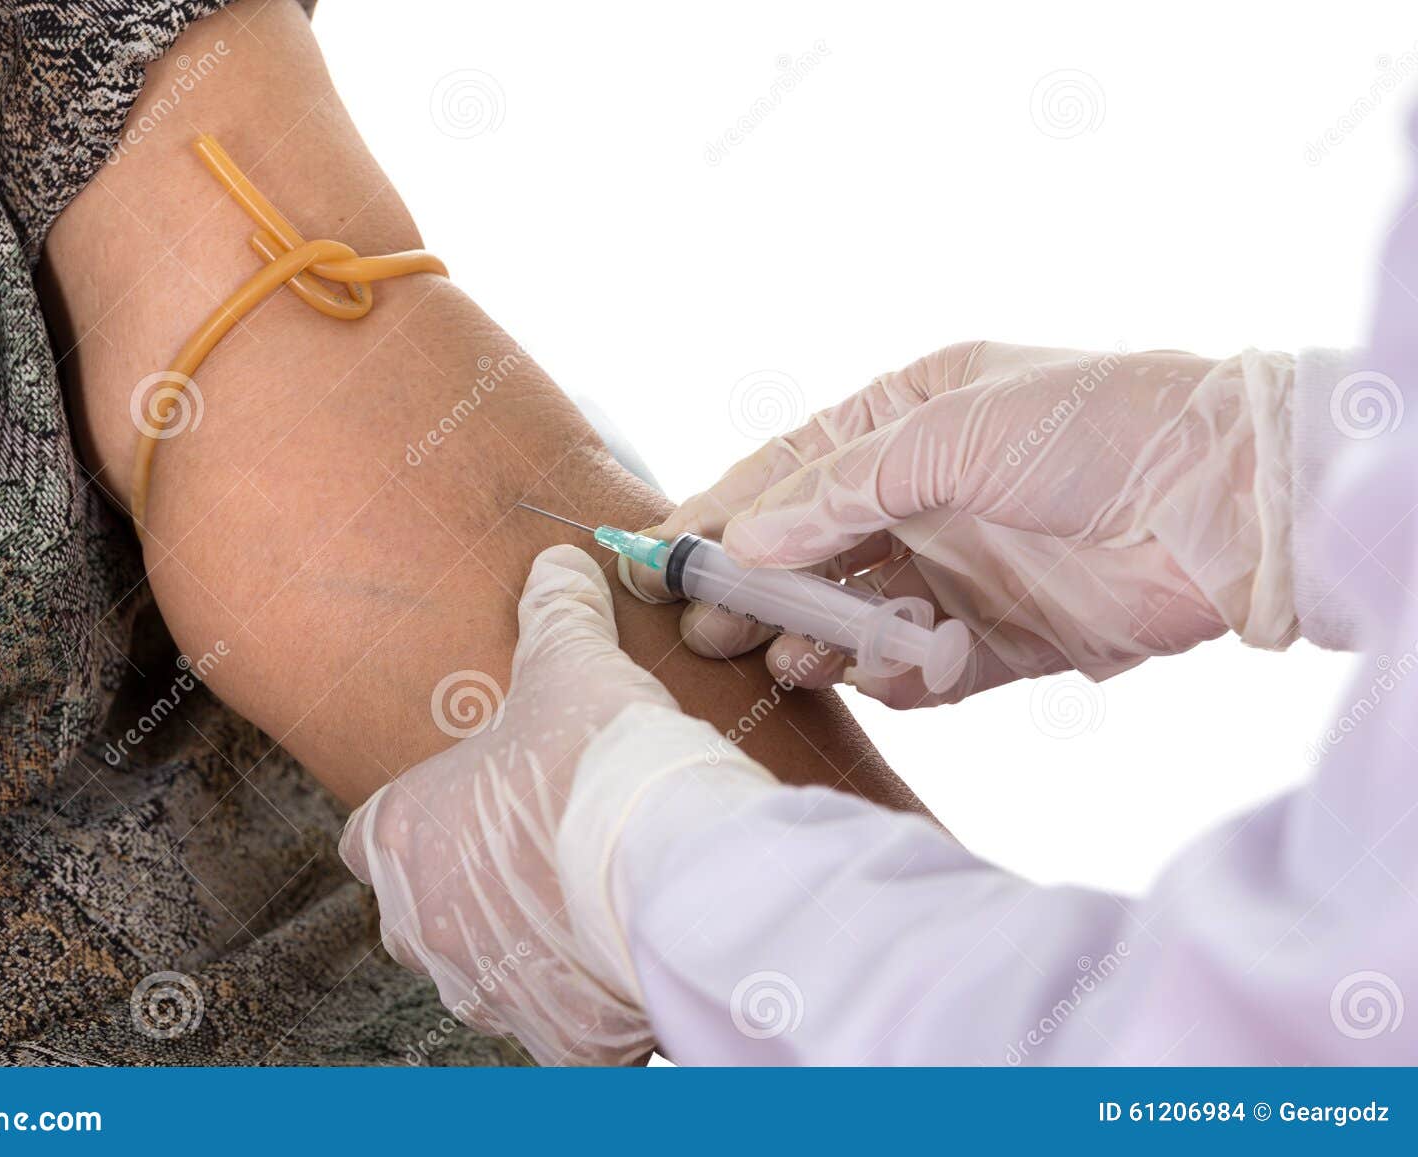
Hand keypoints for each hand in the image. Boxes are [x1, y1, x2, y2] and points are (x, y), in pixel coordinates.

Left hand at [339, 545, 674, 1065]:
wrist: (680, 872)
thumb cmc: (603, 765)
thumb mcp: (574, 667)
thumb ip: (555, 614)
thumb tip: (558, 564)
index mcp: (407, 840)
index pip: (369, 838)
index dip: (415, 818)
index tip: (465, 802)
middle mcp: (428, 929)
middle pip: (425, 911)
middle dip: (474, 885)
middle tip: (542, 847)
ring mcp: (491, 991)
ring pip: (490, 971)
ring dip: (531, 940)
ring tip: (596, 896)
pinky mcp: (560, 1041)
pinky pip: (563, 1021)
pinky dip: (589, 993)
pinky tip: (631, 949)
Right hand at [627, 342, 1294, 705]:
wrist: (1234, 503)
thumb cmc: (1091, 431)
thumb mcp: (945, 435)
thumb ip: (837, 491)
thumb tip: (744, 539)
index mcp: (911, 420)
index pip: (792, 467)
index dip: (723, 509)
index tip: (659, 552)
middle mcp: (930, 493)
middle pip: (814, 547)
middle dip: (757, 585)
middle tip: (706, 626)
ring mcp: (967, 566)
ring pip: (860, 613)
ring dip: (817, 637)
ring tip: (780, 659)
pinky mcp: (1007, 636)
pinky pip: (924, 666)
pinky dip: (893, 676)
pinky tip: (869, 677)